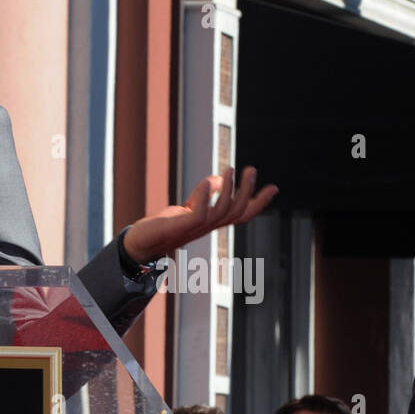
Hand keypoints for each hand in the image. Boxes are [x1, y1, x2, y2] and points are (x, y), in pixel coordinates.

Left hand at [120, 166, 277, 263]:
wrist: (140, 245)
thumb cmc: (164, 226)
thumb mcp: (188, 207)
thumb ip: (204, 195)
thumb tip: (215, 180)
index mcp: (211, 223)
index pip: (241, 214)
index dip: (259, 202)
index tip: (274, 187)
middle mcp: (207, 227)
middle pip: (236, 212)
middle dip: (247, 191)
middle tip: (252, 169)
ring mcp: (194, 228)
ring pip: (222, 212)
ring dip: (229, 190)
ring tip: (231, 169)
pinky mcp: (180, 227)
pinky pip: (199, 214)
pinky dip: (205, 197)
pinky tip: (206, 182)